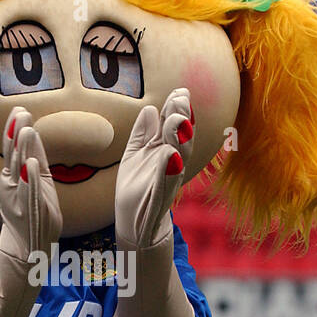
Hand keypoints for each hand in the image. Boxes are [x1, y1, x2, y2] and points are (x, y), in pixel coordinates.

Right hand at [0, 106, 61, 262]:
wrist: (25, 253)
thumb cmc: (32, 217)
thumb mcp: (35, 183)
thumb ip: (34, 159)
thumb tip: (31, 131)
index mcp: (14, 177)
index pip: (13, 148)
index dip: (15, 129)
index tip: (20, 109)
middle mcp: (11, 186)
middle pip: (12, 155)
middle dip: (16, 134)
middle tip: (21, 113)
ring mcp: (16, 201)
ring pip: (17, 171)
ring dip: (22, 150)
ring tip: (26, 131)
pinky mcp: (25, 215)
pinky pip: (27, 194)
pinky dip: (28, 179)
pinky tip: (30, 165)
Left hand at [115, 88, 192, 248]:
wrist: (136, 225)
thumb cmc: (138, 188)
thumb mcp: (135, 157)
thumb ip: (142, 136)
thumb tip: (149, 110)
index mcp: (165, 150)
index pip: (174, 126)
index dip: (178, 109)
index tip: (180, 91)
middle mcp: (171, 164)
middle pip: (181, 139)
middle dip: (182, 119)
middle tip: (181, 100)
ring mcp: (167, 182)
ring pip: (178, 159)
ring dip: (180, 140)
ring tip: (178, 122)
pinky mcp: (159, 200)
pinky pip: (166, 184)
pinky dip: (169, 170)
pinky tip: (170, 156)